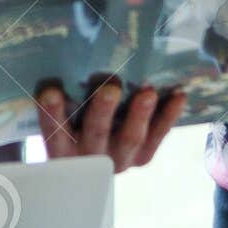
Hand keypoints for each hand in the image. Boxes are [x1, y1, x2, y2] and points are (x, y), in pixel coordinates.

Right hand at [37, 81, 185, 172]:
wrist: (91, 170)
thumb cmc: (72, 130)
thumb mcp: (61, 123)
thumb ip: (62, 101)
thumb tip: (66, 57)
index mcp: (62, 148)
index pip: (53, 130)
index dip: (52, 112)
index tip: (49, 90)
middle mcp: (90, 157)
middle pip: (95, 133)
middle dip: (103, 110)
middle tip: (110, 87)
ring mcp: (119, 159)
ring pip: (130, 138)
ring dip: (140, 114)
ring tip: (148, 91)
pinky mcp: (142, 156)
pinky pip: (157, 137)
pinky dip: (168, 116)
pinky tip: (178, 95)